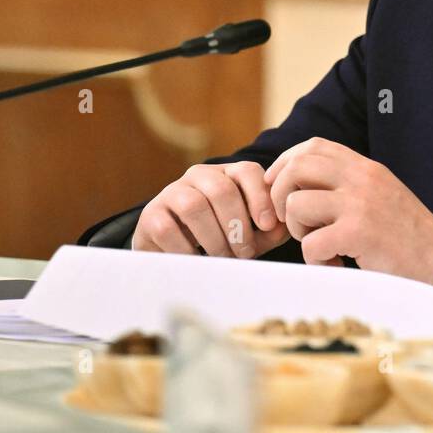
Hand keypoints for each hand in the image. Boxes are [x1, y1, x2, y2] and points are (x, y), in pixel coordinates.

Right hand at [132, 161, 290, 258]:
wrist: (174, 250)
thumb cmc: (221, 238)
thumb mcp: (249, 233)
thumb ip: (269, 231)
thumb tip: (281, 227)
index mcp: (227, 174)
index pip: (247, 171)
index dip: (260, 197)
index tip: (268, 225)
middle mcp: (199, 176)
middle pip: (221, 189)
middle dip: (237, 224)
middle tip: (245, 251)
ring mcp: (172, 192)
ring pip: (194, 205)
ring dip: (213, 237)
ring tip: (223, 257)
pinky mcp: (151, 214)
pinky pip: (168, 228)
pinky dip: (187, 249)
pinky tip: (197, 261)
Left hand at [265, 138, 432, 286]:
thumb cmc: (406, 233)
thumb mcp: (380, 193)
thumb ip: (349, 183)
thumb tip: (301, 184)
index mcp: (365, 168)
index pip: (312, 146)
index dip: (285, 164)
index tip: (281, 189)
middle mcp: (361, 179)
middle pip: (296, 167)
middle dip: (279, 196)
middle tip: (293, 222)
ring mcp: (359, 204)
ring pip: (295, 205)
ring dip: (298, 231)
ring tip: (321, 245)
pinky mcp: (358, 233)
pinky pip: (310, 244)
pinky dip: (316, 259)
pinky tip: (337, 263)